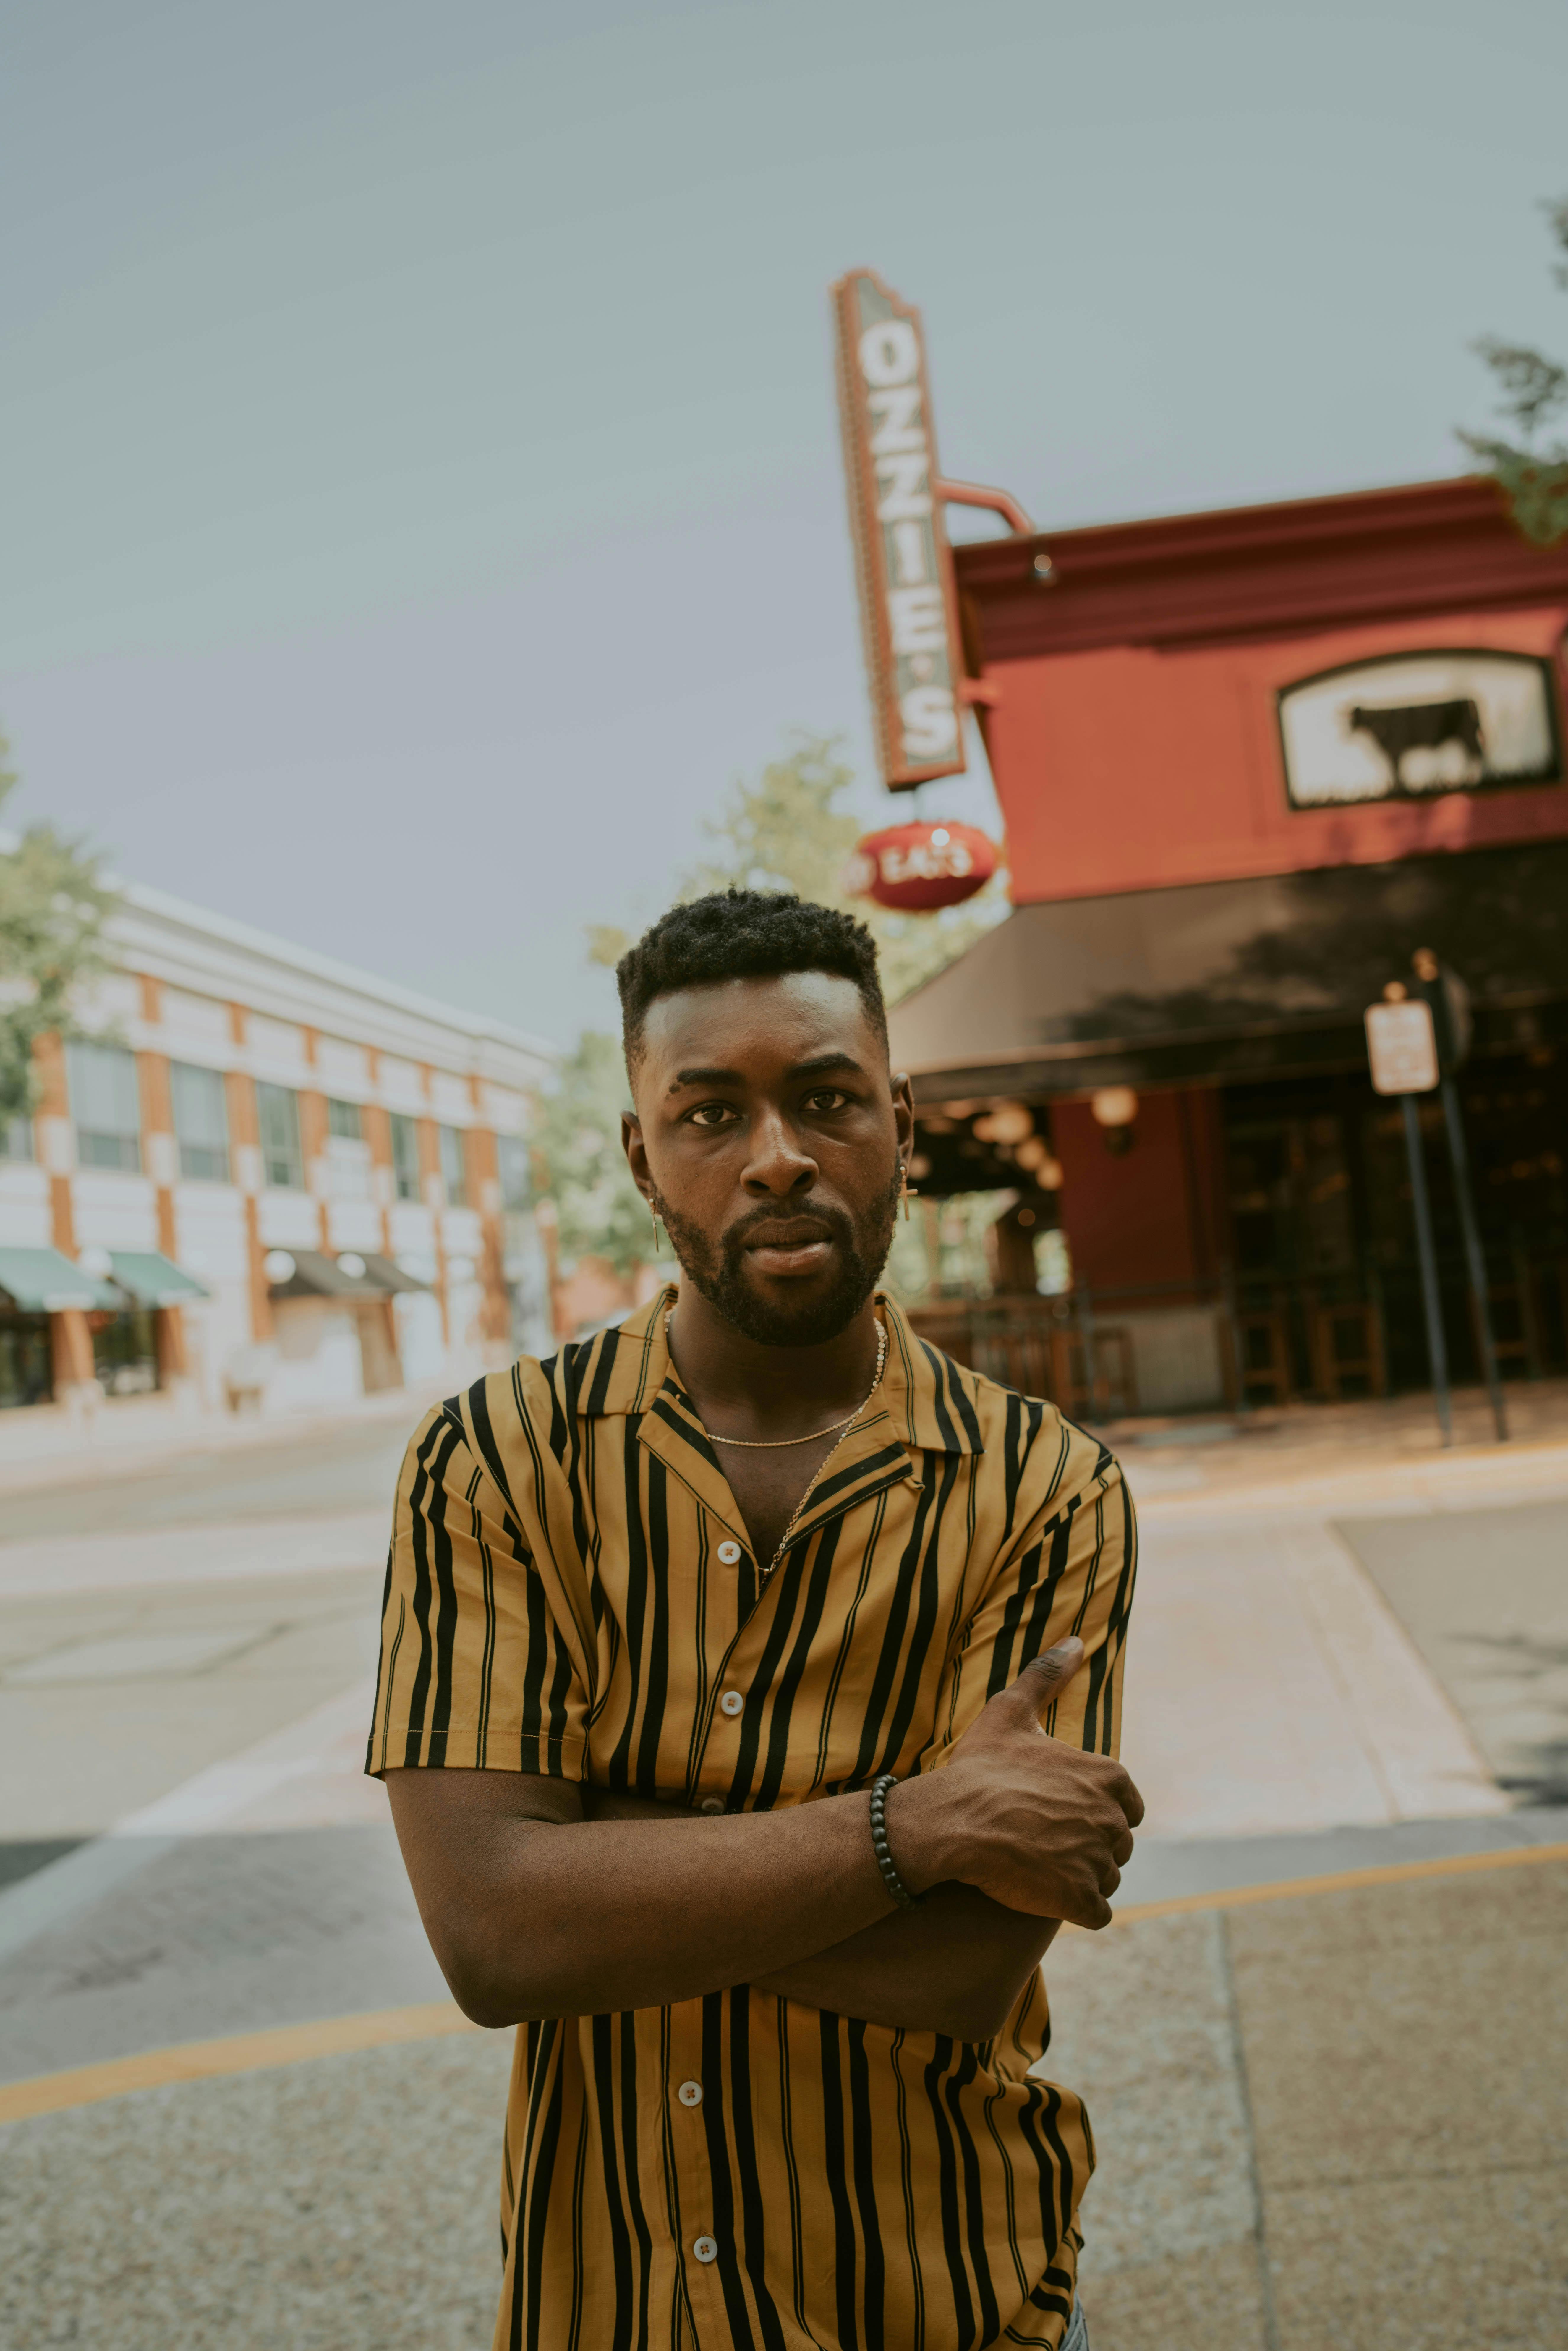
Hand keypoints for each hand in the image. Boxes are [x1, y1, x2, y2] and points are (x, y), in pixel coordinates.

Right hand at [885, 1639, 1143, 1928]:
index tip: (1063, 1814)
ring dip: (1080, 1878)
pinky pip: (1097, 1912)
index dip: (1098, 1811)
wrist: (953, 1820)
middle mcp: (1112, 1818)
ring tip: (1041, 1866)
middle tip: (1044, 1840)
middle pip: (1116, 1843)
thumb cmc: (981, 1767)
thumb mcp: (1011, 1711)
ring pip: (1106, 1878)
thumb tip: (1076, 1639)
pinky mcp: (1080, 1898)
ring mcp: (1097, 1860)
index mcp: (1108, 1776)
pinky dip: (1078, 1909)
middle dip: (1087, 1845)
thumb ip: (1046, 1675)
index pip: (1129, 1805)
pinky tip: (1047, 1895)